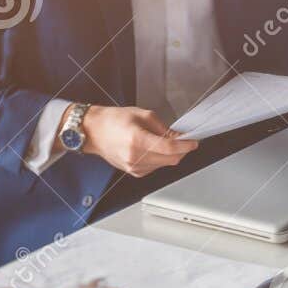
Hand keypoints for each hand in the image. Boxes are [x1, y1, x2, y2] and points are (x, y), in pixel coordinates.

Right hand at [79, 106, 197, 176]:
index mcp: (137, 140)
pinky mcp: (133, 172)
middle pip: (170, 159)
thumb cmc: (114, 120)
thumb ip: (164, 127)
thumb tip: (179, 136)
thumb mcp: (143, 115)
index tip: (194, 142)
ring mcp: (133, 167)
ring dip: (171, 155)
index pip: (169, 148)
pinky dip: (161, 159)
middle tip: (183, 140)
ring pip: (165, 164)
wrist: (93, 131)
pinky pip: (155, 167)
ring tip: (164, 142)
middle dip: (181, 150)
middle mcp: (135, 157)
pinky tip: (155, 149)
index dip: (186, 146)